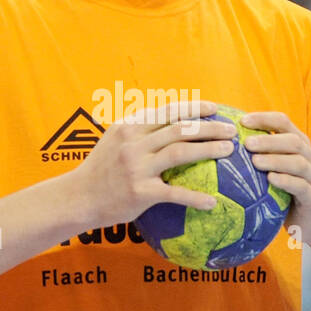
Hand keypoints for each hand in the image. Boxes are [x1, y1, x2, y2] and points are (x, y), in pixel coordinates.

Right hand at [69, 99, 238, 230]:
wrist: (78, 197)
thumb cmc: (100, 169)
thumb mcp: (114, 139)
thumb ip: (138, 128)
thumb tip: (168, 118)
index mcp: (130, 126)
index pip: (168, 111)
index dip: (194, 107)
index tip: (216, 108)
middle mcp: (133, 143)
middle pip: (180, 129)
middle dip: (210, 127)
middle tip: (231, 131)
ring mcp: (136, 167)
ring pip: (180, 153)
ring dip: (209, 150)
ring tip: (229, 152)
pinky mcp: (139, 192)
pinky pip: (174, 193)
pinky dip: (195, 197)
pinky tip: (212, 202)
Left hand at [239, 111, 310, 243]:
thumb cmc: (284, 190)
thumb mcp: (274, 168)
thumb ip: (258, 153)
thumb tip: (222, 140)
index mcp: (299, 144)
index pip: (283, 122)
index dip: (264, 119)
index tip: (242, 121)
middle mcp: (310, 157)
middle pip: (292, 141)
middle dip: (268, 140)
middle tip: (246, 144)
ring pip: (298, 163)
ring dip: (275, 160)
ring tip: (255, 161)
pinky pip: (301, 186)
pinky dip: (285, 181)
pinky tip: (270, 179)